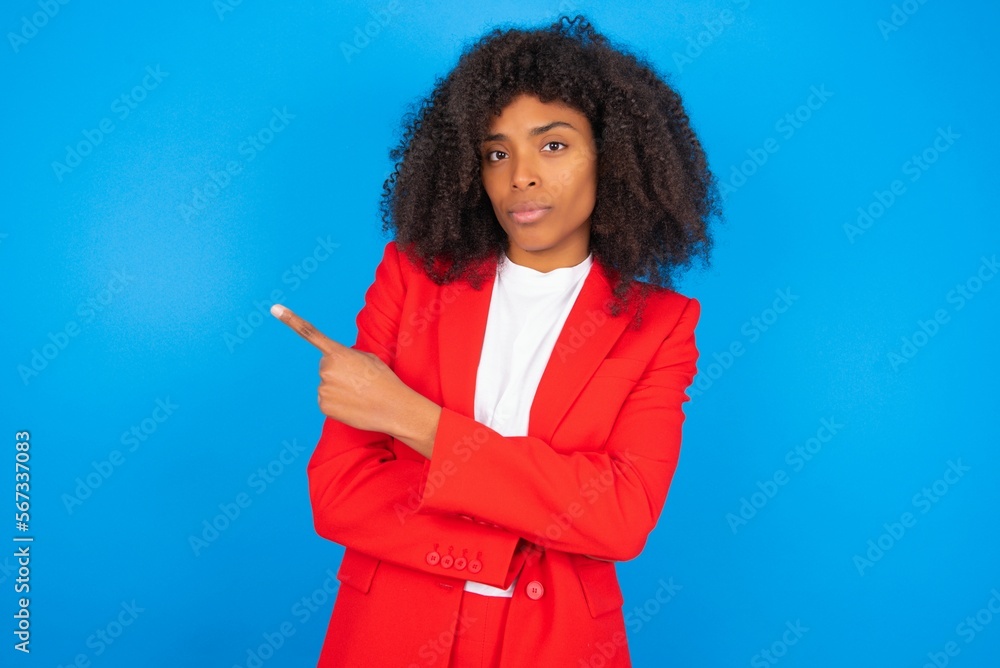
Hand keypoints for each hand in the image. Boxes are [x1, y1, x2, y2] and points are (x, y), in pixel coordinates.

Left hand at [269, 303, 405, 433]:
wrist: (393, 408)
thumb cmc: (384, 381)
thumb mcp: (369, 358)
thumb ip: (348, 356)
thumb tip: (336, 366)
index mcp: (338, 353)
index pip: (310, 333)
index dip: (291, 320)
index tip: (274, 309)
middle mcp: (326, 369)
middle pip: (326, 366)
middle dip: (339, 371)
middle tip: (360, 380)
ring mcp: (322, 388)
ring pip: (327, 384)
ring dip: (340, 387)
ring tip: (359, 393)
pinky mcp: (323, 405)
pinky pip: (327, 399)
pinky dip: (338, 401)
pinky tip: (353, 404)